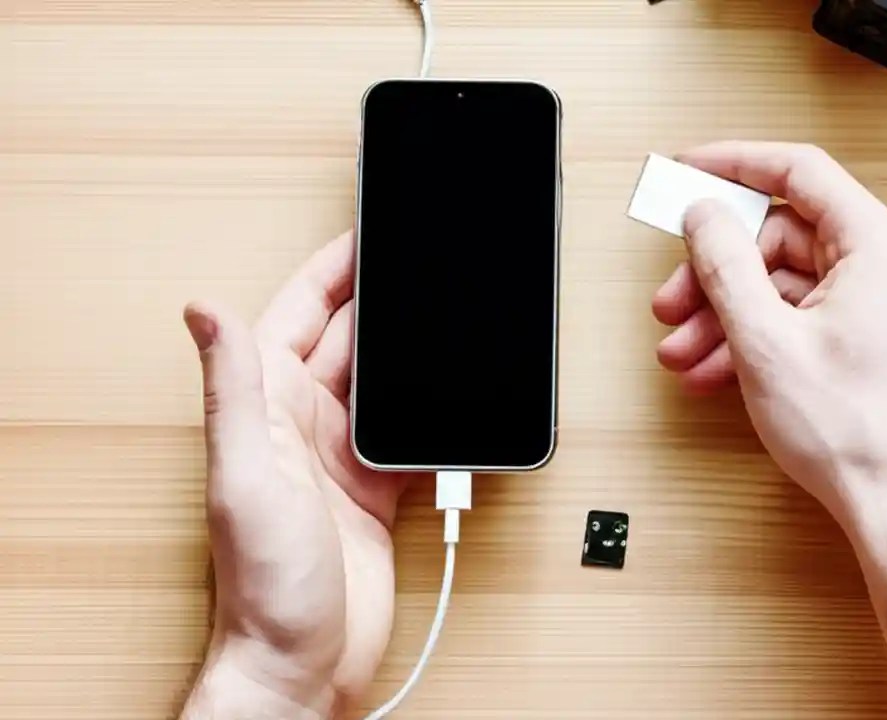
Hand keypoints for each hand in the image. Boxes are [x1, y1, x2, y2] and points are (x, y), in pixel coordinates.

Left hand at [181, 232, 409, 717]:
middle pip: (350, 344)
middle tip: (423, 269)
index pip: (298, 317)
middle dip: (383, 304)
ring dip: (411, 359)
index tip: (364, 236)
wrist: (302, 662)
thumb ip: (233, 389)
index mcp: (266, 409)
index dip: (331, 273)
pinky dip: (432, 419)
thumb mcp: (246, 473)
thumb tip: (204, 309)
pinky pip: (408, 437)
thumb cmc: (264, 581)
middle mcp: (302, 426)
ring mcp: (339, 458)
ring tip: (448, 324)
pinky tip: (453, 403)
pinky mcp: (374, 491)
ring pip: (382, 387)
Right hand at [651, 142, 886, 519]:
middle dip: (716, 271)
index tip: (689, 169)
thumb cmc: (856, 433)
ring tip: (686, 351)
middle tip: (672, 299)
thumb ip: (725, 264)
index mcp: (879, 246)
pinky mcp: (874, 336)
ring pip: (786, 282)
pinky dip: (758, 335)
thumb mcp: (765, 340)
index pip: (798, 172)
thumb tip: (704, 215)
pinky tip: (717, 367)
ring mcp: (885, 302)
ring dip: (728, 313)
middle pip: (783, 237)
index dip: (734, 164)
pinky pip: (804, 315)